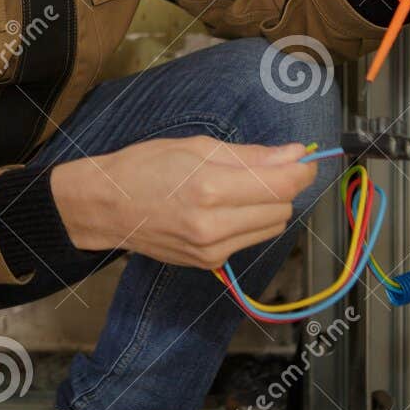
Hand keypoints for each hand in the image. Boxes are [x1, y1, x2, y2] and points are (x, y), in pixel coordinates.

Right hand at [49, 136, 314, 268]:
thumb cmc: (142, 168)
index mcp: (210, 189)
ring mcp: (212, 249)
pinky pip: (250, 240)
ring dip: (268, 206)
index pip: (282, 185)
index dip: (301, 170)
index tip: (303, 158)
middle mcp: (214, 226)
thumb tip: (294, 154)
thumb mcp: (195, 147)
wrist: (105, 207)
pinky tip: (224, 208)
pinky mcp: (209, 262)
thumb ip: (249, 155)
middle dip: (281, 185)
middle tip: (261, 167)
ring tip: (238, 188)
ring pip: (272, 227)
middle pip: (282, 207)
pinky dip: (248, 221)